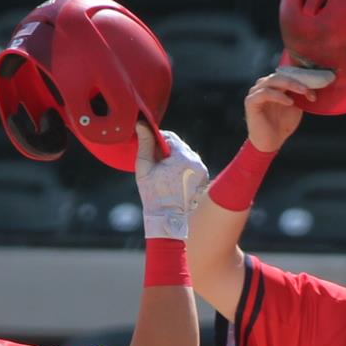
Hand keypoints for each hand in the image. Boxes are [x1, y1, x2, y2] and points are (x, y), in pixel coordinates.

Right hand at [133, 123, 209, 240]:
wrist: (168, 221)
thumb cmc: (154, 196)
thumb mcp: (145, 169)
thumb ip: (145, 144)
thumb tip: (142, 124)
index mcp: (183, 157)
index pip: (169, 137)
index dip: (157, 140)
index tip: (148, 148)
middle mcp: (196, 162)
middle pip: (179, 147)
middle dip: (166, 151)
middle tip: (155, 163)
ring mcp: (202, 171)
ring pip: (186, 156)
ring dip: (174, 160)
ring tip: (163, 174)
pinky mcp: (204, 179)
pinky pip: (192, 167)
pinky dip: (182, 169)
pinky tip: (172, 180)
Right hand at [242, 66, 330, 153]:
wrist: (271, 142)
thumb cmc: (281, 124)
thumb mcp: (295, 106)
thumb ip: (299, 94)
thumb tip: (311, 85)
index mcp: (273, 85)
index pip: (286, 74)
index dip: (300, 78)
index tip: (314, 87)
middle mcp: (263, 86)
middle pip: (280, 75)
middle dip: (296, 80)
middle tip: (308, 88)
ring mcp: (255, 92)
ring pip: (272, 80)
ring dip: (289, 84)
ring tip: (302, 92)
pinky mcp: (250, 101)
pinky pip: (264, 93)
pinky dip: (278, 96)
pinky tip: (289, 102)